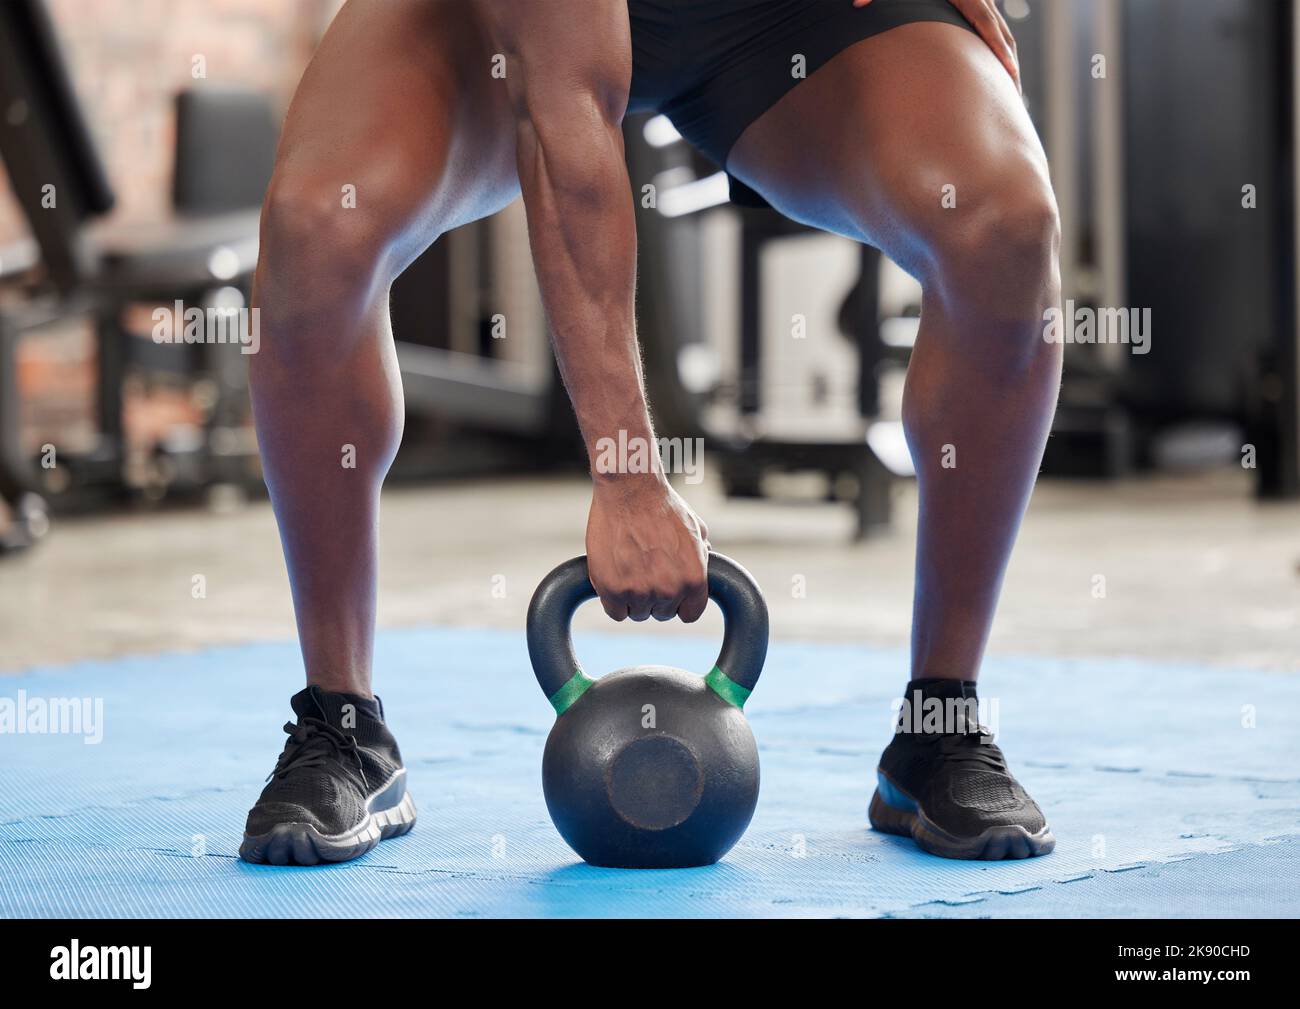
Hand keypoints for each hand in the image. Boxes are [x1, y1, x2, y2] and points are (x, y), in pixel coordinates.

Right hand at [586, 474, 709, 622]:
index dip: (679, 604)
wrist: (629, 489)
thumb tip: (704, 562)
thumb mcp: (694, 529)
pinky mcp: (612, 588)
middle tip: (644, 571)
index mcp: (694, 579)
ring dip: (633, 597)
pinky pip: (616, 612)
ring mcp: (640, 591)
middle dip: (654, 597)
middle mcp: (669, 590)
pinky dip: (613, 600)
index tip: (669, 593)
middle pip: (661, 613)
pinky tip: (614, 579)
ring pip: (637, 612)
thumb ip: (701, 554)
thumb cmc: (661, 505)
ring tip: (629, 569)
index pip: (690, 614)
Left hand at [853, 0, 1020, 92]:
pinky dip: (998, 51)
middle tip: (1013, 100)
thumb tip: (856, 4)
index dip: (998, 49)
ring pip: (1002, 33)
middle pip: (1002, 34)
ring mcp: (981, 0)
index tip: (1009, 72)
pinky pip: (992, 30)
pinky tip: (995, 72)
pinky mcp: (977, 4)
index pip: (986, 23)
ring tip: (1009, 93)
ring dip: (1007, 61)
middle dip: (1010, 66)